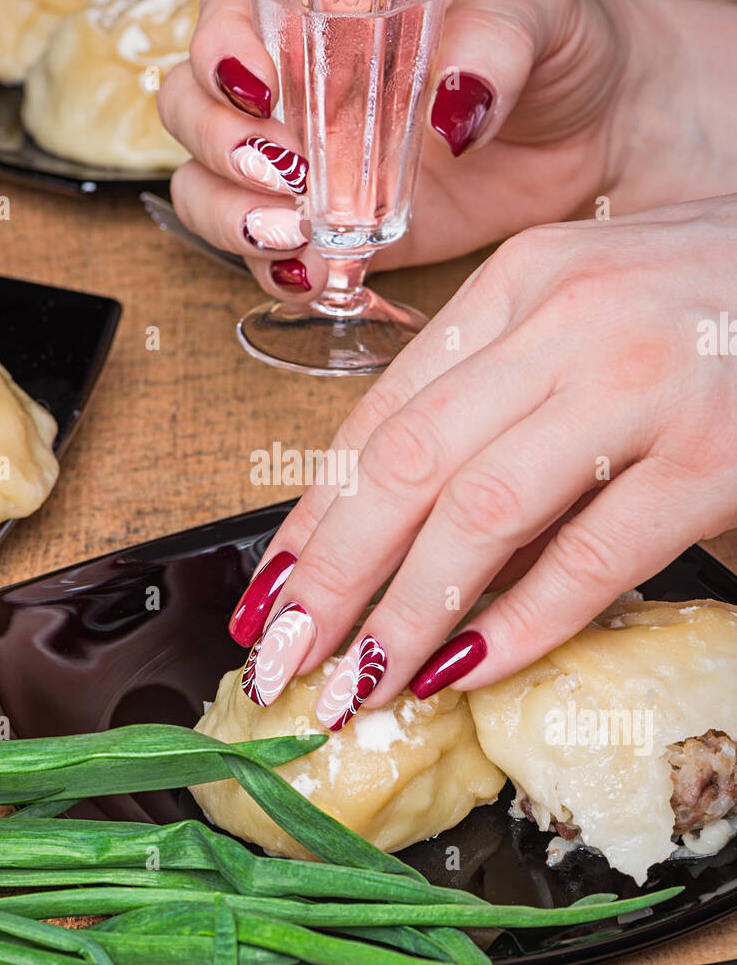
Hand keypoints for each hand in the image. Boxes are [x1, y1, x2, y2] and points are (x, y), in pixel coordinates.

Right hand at [158, 0, 648, 302]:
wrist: (599, 130)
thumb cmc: (559, 43)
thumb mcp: (537, 9)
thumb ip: (495, 41)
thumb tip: (449, 107)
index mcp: (322, 0)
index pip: (227, 12)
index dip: (220, 51)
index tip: (258, 86)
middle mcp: (295, 80)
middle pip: (193, 107)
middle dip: (218, 145)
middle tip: (283, 170)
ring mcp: (307, 162)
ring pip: (210, 188)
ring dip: (231, 217)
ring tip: (294, 234)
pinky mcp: (333, 230)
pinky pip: (270, 256)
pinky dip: (277, 271)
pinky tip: (317, 273)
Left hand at [227, 197, 736, 724]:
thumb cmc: (710, 302)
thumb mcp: (584, 317)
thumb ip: (498, 401)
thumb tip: (403, 531)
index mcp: (521, 283)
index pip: (384, 414)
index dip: (315, 514)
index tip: (271, 590)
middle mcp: (567, 320)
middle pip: (408, 464)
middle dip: (332, 576)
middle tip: (282, 656)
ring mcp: (642, 384)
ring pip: (481, 513)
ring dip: (406, 612)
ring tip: (359, 682)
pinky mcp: (713, 453)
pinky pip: (591, 555)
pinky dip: (521, 622)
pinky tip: (468, 669)